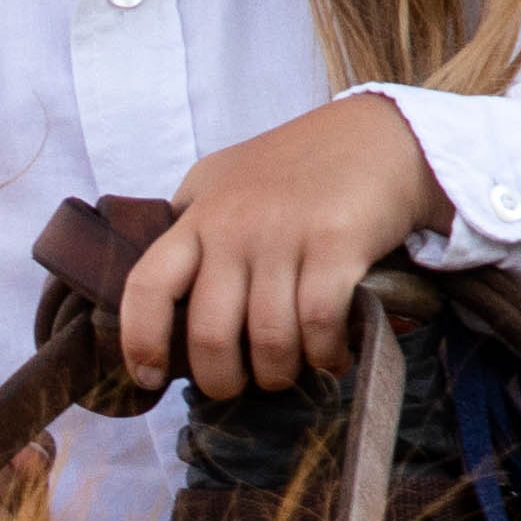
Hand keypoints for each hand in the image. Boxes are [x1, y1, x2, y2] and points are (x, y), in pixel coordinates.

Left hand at [116, 94, 447, 398]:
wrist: (378, 135)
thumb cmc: (295, 164)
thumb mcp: (225, 179)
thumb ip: (191, 225)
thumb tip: (162, 291)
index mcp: (197, 217)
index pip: (146, 286)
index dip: (142, 341)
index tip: (150, 376)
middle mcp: (233, 227)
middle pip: (211, 335)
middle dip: (223, 380)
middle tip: (240, 386)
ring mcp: (284, 235)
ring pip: (269, 340)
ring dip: (280, 374)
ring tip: (291, 372)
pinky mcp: (336, 244)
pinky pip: (318, 324)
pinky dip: (325, 356)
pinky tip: (332, 357)